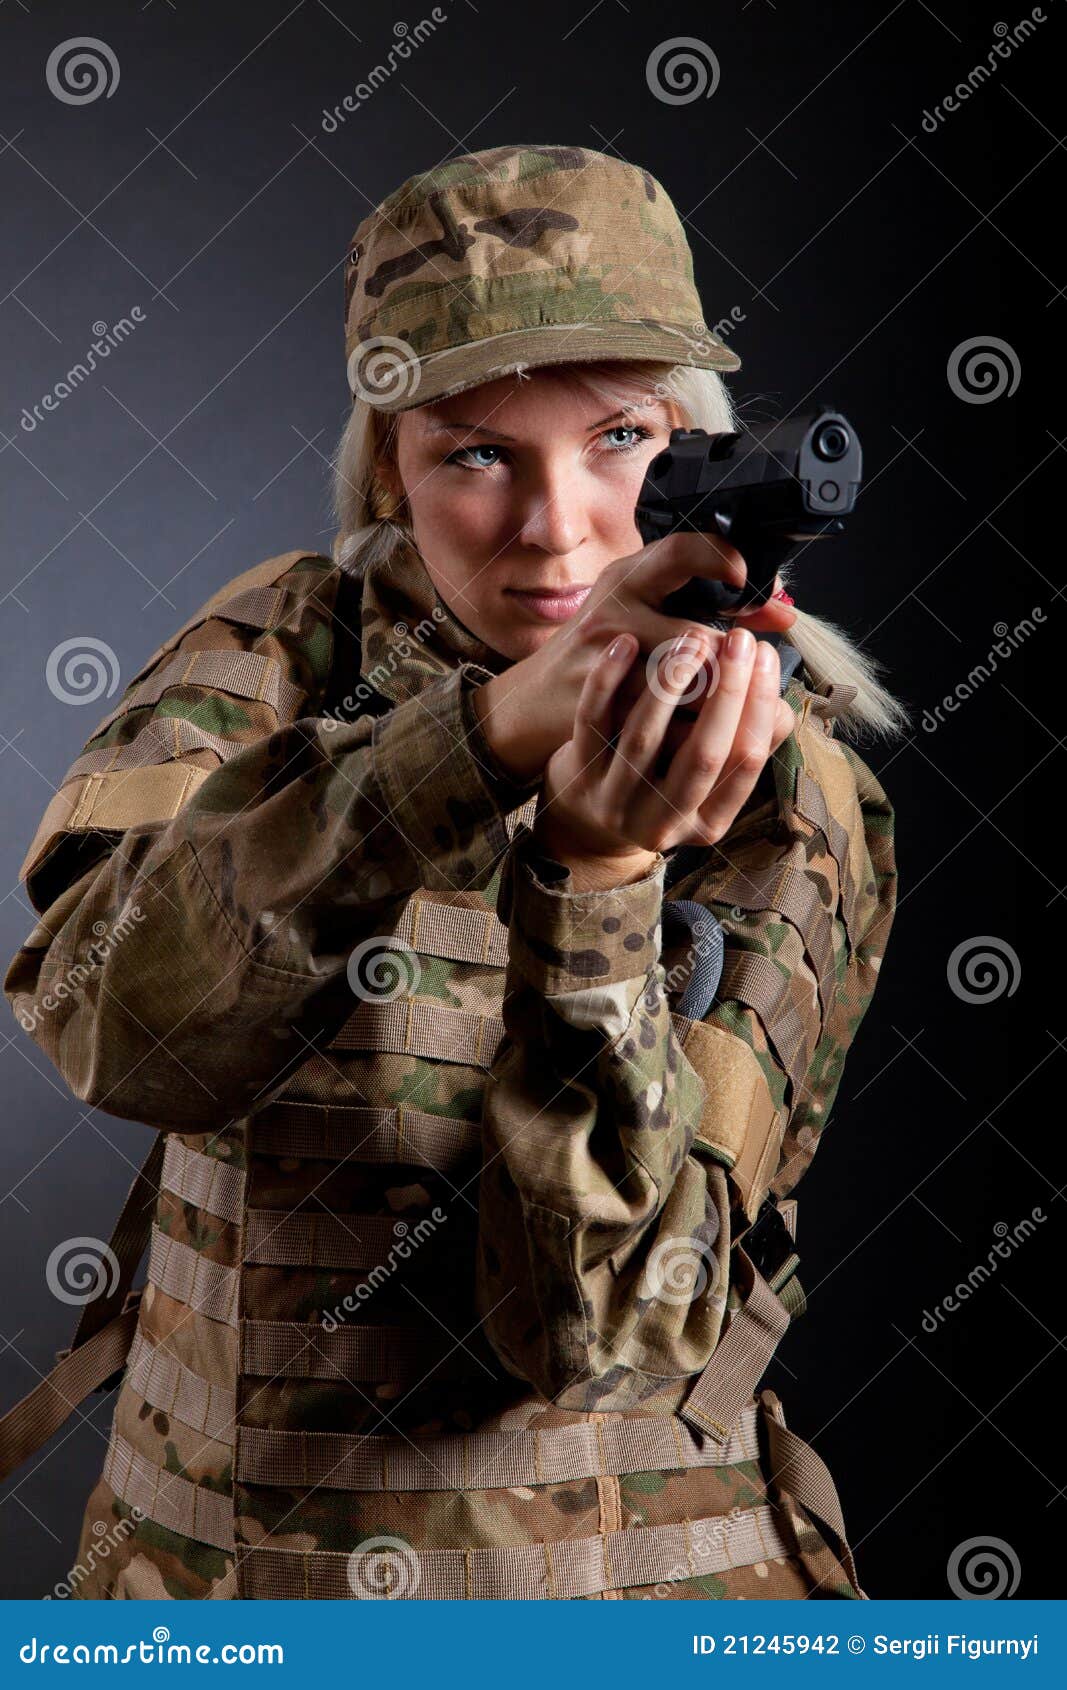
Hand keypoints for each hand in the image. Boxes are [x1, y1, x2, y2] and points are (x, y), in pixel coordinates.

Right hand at [472, 531, 795, 784]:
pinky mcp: (603, 706)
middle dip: (731, 658)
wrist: (531, 701)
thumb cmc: (598, 650)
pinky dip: (694, 725)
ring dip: (716, 696)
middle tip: (746, 664)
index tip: (748, 580)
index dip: (723, 561)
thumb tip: (779, 612)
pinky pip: (669, 720)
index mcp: (627, 578)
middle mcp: (613, 612)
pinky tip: (698, 724)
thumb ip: (698, 600)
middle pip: (696, 636)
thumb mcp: (637, 606)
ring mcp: (605, 662)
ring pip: (686, 685)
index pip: (681, 551)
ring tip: (722, 698)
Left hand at [529, 623, 795, 890]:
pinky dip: (608, 680)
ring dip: (670, 682)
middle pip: (703, 755)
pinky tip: (626, 642)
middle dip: (727, 692)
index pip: (745, 761)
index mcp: (708, 824)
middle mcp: (663, 823)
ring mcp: (616, 803)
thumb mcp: (708, 776)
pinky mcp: (578, 776)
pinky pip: (592, 722)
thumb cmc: (664, 780)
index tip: (767, 654)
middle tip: (739, 639)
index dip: (760, 705)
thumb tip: (780, 701)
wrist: (587, 817)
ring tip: (690, 637)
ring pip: (645, 738)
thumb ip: (745, 740)